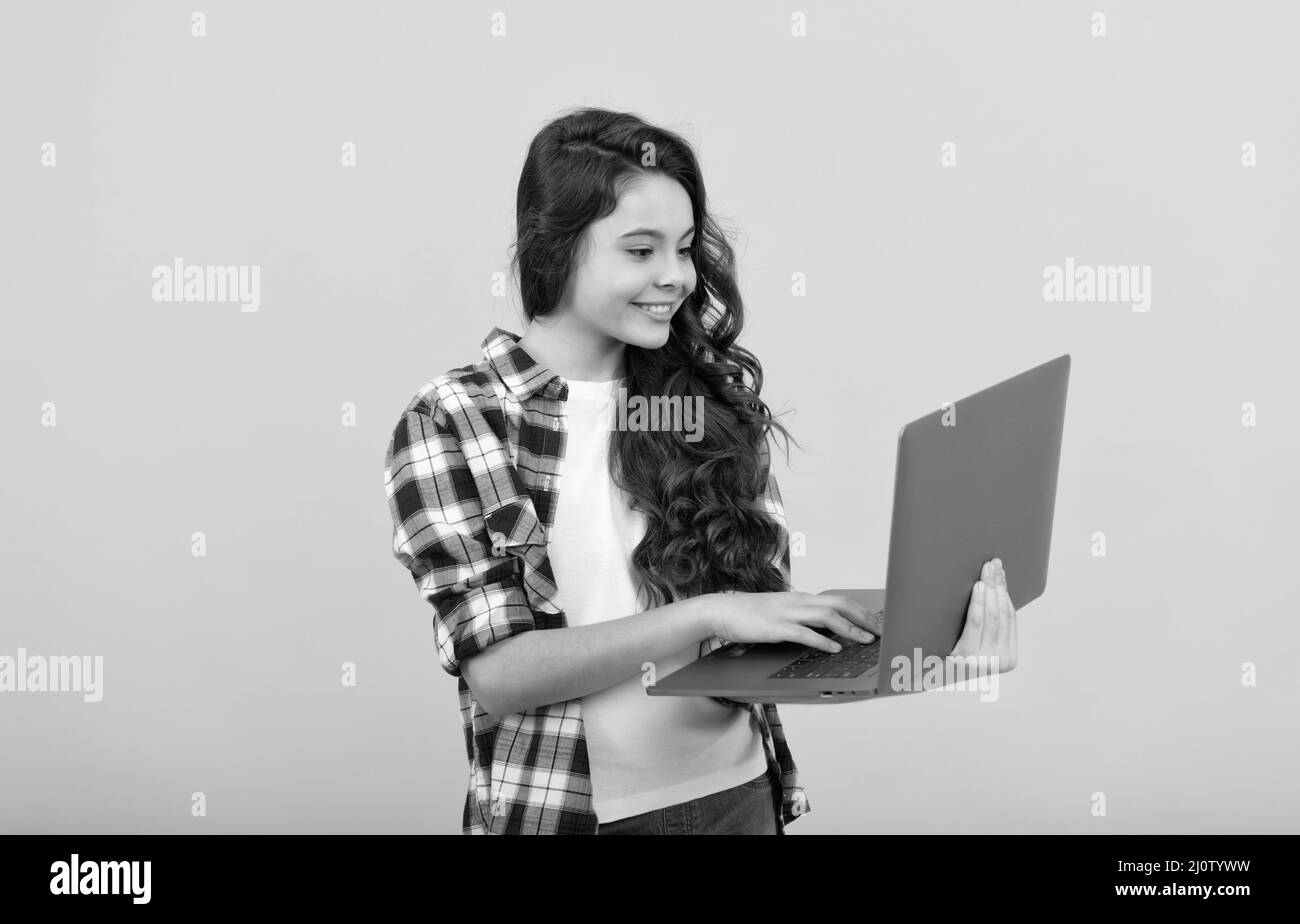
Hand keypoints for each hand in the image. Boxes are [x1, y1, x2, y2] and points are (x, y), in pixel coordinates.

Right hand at [698, 591, 881, 652]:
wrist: (722, 610)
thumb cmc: (750, 614)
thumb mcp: (781, 612)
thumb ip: (801, 618)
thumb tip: (823, 629)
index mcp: (801, 599)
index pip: (838, 600)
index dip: (860, 611)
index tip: (876, 622)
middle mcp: (798, 602)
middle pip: (839, 604)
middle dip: (864, 617)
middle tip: (881, 631)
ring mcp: (788, 614)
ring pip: (827, 616)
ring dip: (850, 629)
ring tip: (866, 640)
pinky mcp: (776, 628)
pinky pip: (805, 633)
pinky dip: (823, 641)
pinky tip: (835, 649)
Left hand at [948, 557, 1017, 672]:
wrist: (922, 680)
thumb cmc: (946, 656)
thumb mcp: (974, 644)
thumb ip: (985, 626)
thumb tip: (989, 587)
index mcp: (1009, 657)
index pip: (1010, 617)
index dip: (1006, 591)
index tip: (1001, 571)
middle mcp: (1001, 661)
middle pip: (1002, 613)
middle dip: (998, 585)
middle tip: (992, 563)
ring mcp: (986, 662)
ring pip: (993, 616)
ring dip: (991, 590)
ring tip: (986, 571)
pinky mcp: (969, 660)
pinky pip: (976, 624)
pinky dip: (979, 604)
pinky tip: (978, 589)